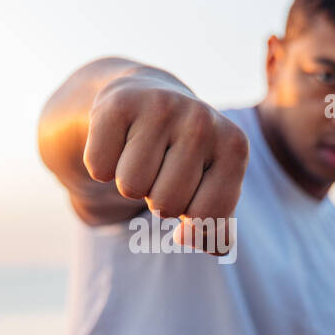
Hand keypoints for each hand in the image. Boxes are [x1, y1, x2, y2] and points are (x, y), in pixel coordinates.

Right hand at [84, 74, 248, 250]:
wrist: (146, 96)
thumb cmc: (182, 156)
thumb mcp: (210, 188)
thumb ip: (214, 229)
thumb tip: (183, 238)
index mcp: (234, 146)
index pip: (207, 216)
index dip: (191, 215)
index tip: (192, 188)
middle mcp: (202, 120)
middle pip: (165, 204)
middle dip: (157, 197)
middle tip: (160, 167)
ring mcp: (161, 107)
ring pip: (131, 186)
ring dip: (129, 182)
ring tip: (140, 154)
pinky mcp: (119, 103)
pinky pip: (99, 168)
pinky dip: (102, 166)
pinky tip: (118, 141)